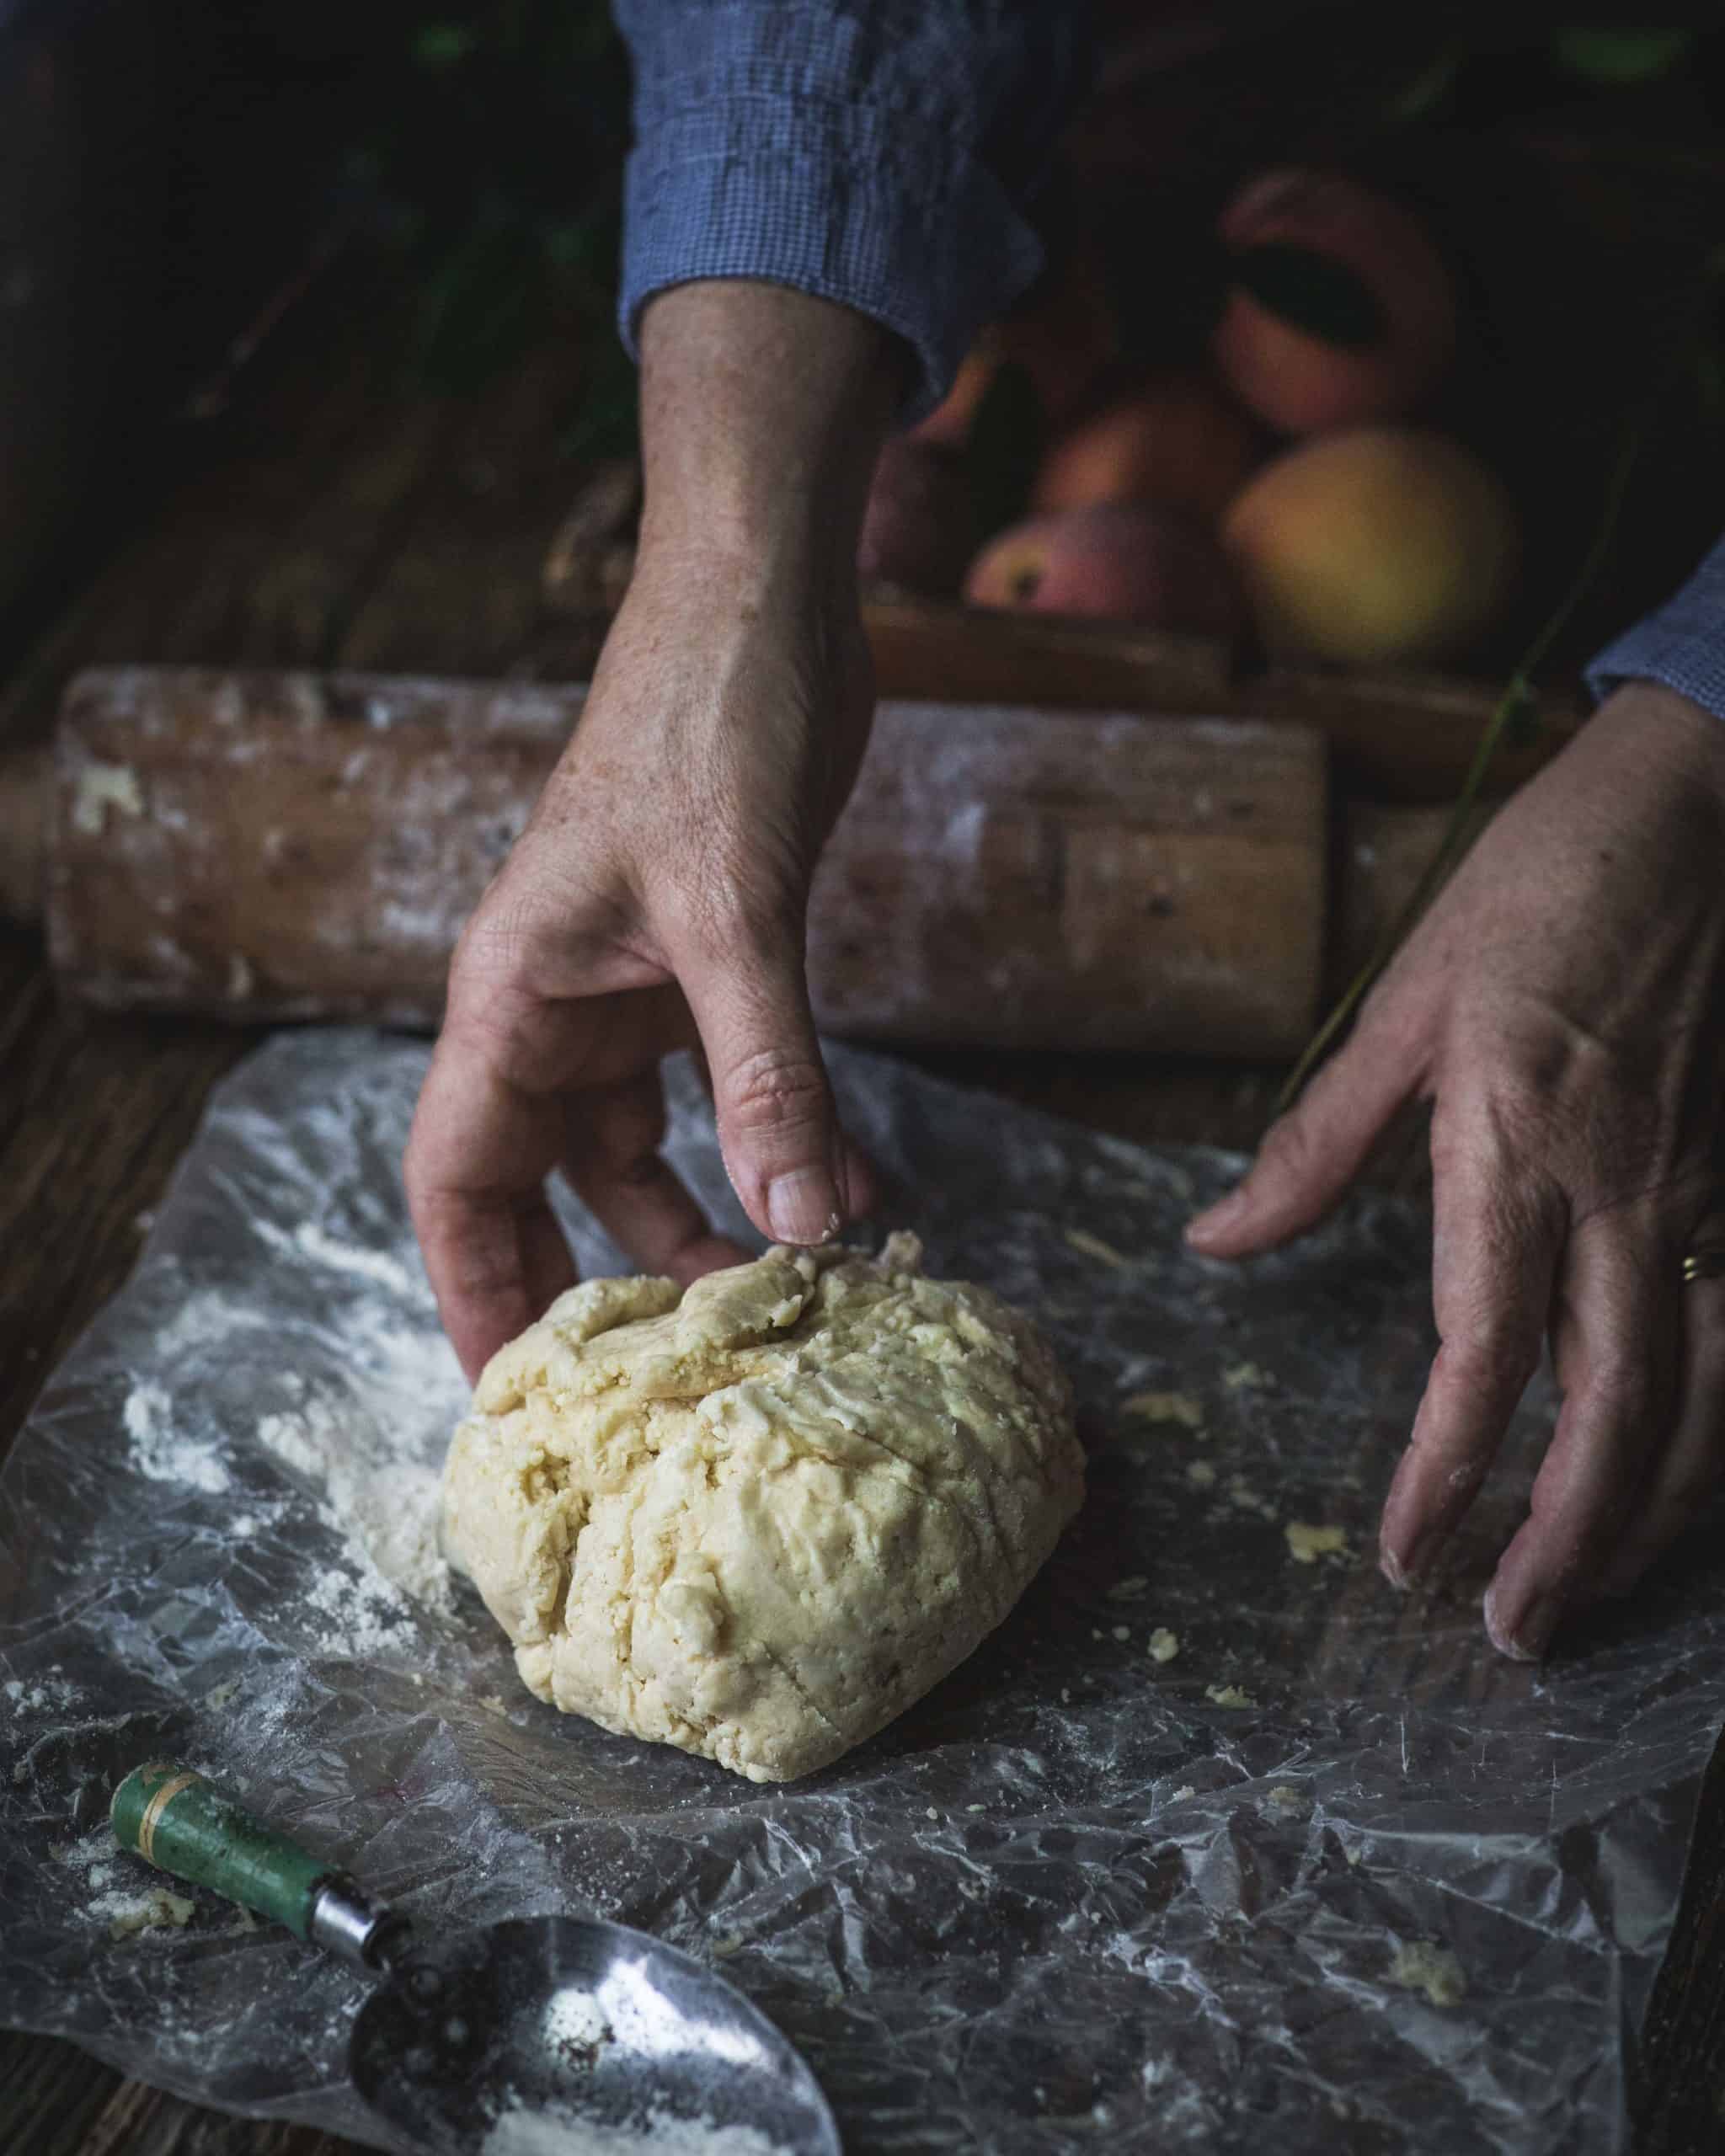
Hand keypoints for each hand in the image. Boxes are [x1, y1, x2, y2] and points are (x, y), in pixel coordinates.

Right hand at [406, 283, 896, 1379]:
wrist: (764, 604)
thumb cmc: (708, 727)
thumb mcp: (736, 917)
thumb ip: (768, 1077)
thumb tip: (808, 1231)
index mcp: (510, 1000)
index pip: (458, 1180)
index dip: (474, 1293)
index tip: (517, 1397)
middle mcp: (555, 1010)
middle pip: (539, 1187)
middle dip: (587, 1287)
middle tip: (651, 1392)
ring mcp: (630, 994)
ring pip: (638, 1155)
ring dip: (701, 1230)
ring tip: (777, 1306)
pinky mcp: (705, 972)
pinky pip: (723, 1098)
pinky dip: (772, 1155)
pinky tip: (849, 1201)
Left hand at [1187, 682, 1724, 1657]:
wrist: (1701, 807)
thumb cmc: (1537, 893)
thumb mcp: (1406, 1008)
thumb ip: (1315, 1142)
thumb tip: (1213, 1241)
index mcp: (1515, 1148)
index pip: (1482, 1351)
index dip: (1446, 1469)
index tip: (1407, 1554)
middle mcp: (1623, 1193)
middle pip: (1612, 1410)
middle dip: (1566, 1541)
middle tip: (1512, 1633)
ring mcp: (1706, 1194)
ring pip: (1703, 1397)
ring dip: (1651, 1515)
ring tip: (1592, 1597)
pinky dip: (1717, 1435)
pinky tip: (1685, 1486)